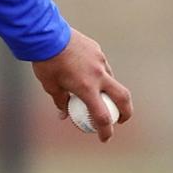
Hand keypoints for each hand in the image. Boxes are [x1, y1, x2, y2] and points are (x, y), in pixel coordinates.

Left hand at [31, 28, 132, 142]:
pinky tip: (87, 73)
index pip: (101, 116)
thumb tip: (64, 114)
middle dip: (126, 112)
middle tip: (120, 120)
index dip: (106, 131)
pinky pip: (102, 66)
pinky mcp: (97, 51)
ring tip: (97, 94)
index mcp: (86, 88)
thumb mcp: (50, 86)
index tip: (105, 138)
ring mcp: (100, 61)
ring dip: (109, 91)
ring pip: (111, 80)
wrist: (46, 35)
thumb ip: (61, 101)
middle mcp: (98, 75)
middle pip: (122, 98)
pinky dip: (99, 74)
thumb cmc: (46, 63)